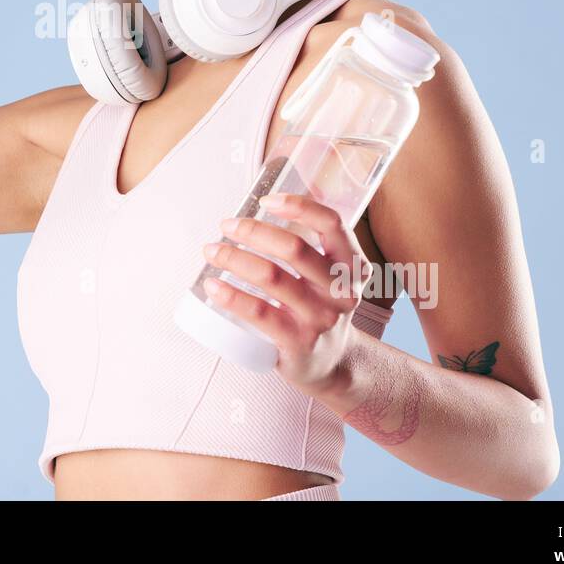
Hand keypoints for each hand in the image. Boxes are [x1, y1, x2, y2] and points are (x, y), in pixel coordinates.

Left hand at [202, 191, 373, 391]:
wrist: (332, 364)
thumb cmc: (320, 308)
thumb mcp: (329, 276)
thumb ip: (309, 246)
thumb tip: (258, 211)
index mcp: (352, 266)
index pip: (331, 224)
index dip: (298, 205)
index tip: (266, 200)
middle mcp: (341, 291)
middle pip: (294, 248)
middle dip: (252, 230)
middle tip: (226, 225)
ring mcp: (320, 318)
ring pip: (272, 277)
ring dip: (234, 258)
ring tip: (211, 250)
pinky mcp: (297, 342)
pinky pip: (259, 312)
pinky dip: (231, 295)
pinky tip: (213, 285)